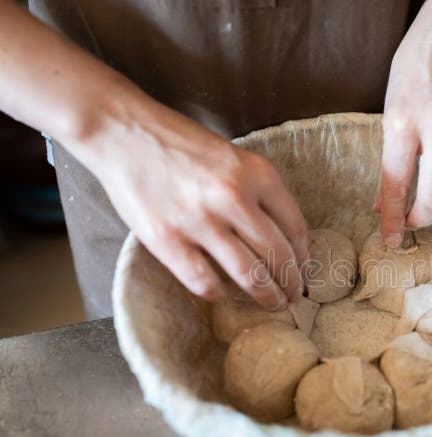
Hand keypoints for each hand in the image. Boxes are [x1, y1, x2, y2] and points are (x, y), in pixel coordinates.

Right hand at [70, 93, 307, 309]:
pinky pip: (205, 282)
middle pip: (278, 255)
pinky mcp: (167, 240)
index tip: (304, 270)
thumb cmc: (179, 143)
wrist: (122, 131)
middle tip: (294, 296)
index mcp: (256, 173)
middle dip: (291, 283)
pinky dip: (220, 295)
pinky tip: (225, 295)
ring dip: (266, 296)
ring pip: (249, 274)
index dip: (304, 256)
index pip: (295, 226)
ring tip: (273, 304)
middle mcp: (234, 197)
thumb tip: (281, 236)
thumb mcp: (233, 156)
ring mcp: (200, 220)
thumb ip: (257, 190)